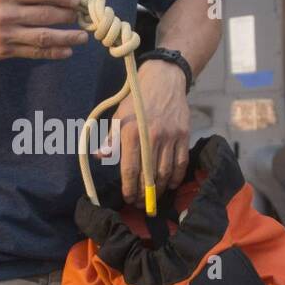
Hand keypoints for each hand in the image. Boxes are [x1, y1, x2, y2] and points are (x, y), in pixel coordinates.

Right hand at [0, 0, 88, 60]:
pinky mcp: (5, 51)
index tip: (77, 0)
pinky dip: (53, 52)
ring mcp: (6, 34)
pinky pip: (34, 52)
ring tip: (82, 37)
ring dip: (67, 37)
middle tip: (81, 17)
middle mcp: (6, 13)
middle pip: (45, 15)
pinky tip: (66, 51)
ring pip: (43, 36)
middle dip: (68, 16)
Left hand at [98, 59, 190, 204]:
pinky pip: (181, 162)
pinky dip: (176, 177)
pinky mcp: (184, 134)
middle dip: (144, 194)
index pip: (130, 168)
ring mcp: (170, 136)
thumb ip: (111, 139)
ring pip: (165, 172)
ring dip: (159, 189)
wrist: (163, 79)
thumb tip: (99, 157)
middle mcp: (152, 136)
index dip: (129, 187)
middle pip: (148, 174)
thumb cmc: (137, 100)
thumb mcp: (118, 116)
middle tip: (140, 205)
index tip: (128, 198)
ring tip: (153, 198)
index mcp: (132, 132)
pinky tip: (170, 185)